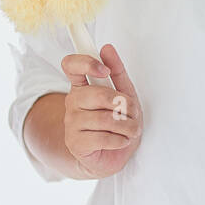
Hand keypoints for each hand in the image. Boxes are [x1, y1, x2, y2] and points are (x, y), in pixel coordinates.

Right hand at [61, 43, 142, 178]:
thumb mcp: (124, 95)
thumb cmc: (118, 124)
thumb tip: (107, 48)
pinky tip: (122, 141)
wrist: (112, 156)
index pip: (71, 65)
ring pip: (103, 118)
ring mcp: (71, 123)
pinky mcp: (76, 143)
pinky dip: (120, 140)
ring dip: (127, 126)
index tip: (104, 70)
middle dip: (123, 105)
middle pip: (96, 94)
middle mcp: (72, 102)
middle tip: (133, 114)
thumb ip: (117, 72)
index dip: (86, 63)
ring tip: (132, 130)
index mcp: (82, 86)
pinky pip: (103, 137)